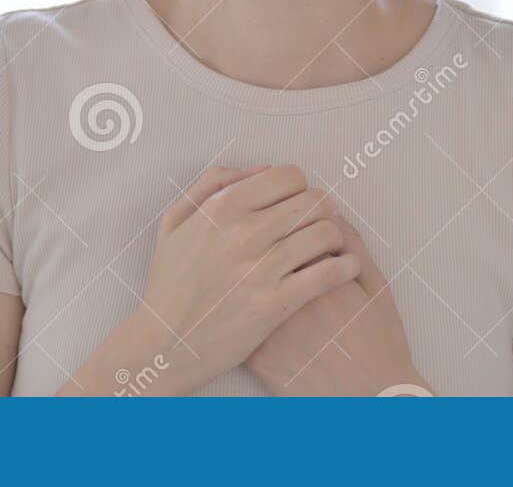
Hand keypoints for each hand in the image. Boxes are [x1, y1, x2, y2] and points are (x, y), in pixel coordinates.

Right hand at [131, 164, 362, 390]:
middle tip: (320, 223)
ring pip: (325, 232)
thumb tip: (261, 168)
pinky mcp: (276, 304)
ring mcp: (261, 269)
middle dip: (322, 209)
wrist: (165, 345)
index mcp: (222, 207)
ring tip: (332, 247)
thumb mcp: (175, 222)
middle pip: (312, 201)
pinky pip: (328, 273)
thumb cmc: (169, 284)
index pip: (289, 176)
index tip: (298, 202)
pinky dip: (346, 266)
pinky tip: (347, 268)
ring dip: (335, 236)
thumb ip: (212, 184)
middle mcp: (244, 232)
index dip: (300, 186)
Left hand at [247, 213, 430, 395]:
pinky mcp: (257, 356)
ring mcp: (268, 328)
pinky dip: (238, 308)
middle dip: (265, 245)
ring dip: (246, 273)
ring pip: (241, 283)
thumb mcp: (376, 286)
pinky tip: (249, 306)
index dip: (290, 225)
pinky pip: (235, 320)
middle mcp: (287, 297)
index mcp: (317, 273)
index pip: (288, 228)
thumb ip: (354, 245)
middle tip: (275, 250)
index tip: (294, 229)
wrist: (372, 398)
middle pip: (260, 253)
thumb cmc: (380, 343)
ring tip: (258, 275)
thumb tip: (331, 216)